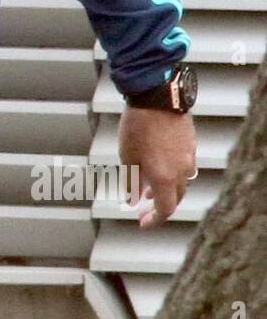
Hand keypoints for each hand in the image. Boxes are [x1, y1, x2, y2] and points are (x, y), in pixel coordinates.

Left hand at [118, 105, 196, 228]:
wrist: (157, 96)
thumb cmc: (138, 126)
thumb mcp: (128, 157)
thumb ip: (132, 182)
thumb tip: (132, 200)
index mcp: (165, 178)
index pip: (166, 209)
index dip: (154, 220)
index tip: (142, 222)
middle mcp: (182, 171)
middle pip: (176, 198)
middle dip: (160, 205)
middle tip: (144, 204)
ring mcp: (189, 156)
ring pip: (181, 181)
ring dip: (166, 187)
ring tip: (149, 185)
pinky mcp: (191, 144)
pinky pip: (184, 165)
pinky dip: (172, 172)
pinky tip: (159, 163)